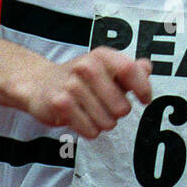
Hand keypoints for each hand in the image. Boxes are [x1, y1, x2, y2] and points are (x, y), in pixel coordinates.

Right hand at [27, 49, 152, 134]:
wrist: (39, 84)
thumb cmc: (80, 79)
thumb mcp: (105, 69)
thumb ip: (130, 70)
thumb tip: (147, 68)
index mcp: (102, 56)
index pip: (130, 70)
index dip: (142, 88)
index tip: (144, 100)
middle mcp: (86, 66)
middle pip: (122, 106)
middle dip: (118, 113)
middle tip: (106, 107)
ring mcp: (72, 85)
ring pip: (107, 122)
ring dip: (103, 123)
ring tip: (91, 112)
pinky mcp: (60, 103)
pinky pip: (90, 130)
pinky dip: (90, 130)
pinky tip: (80, 119)